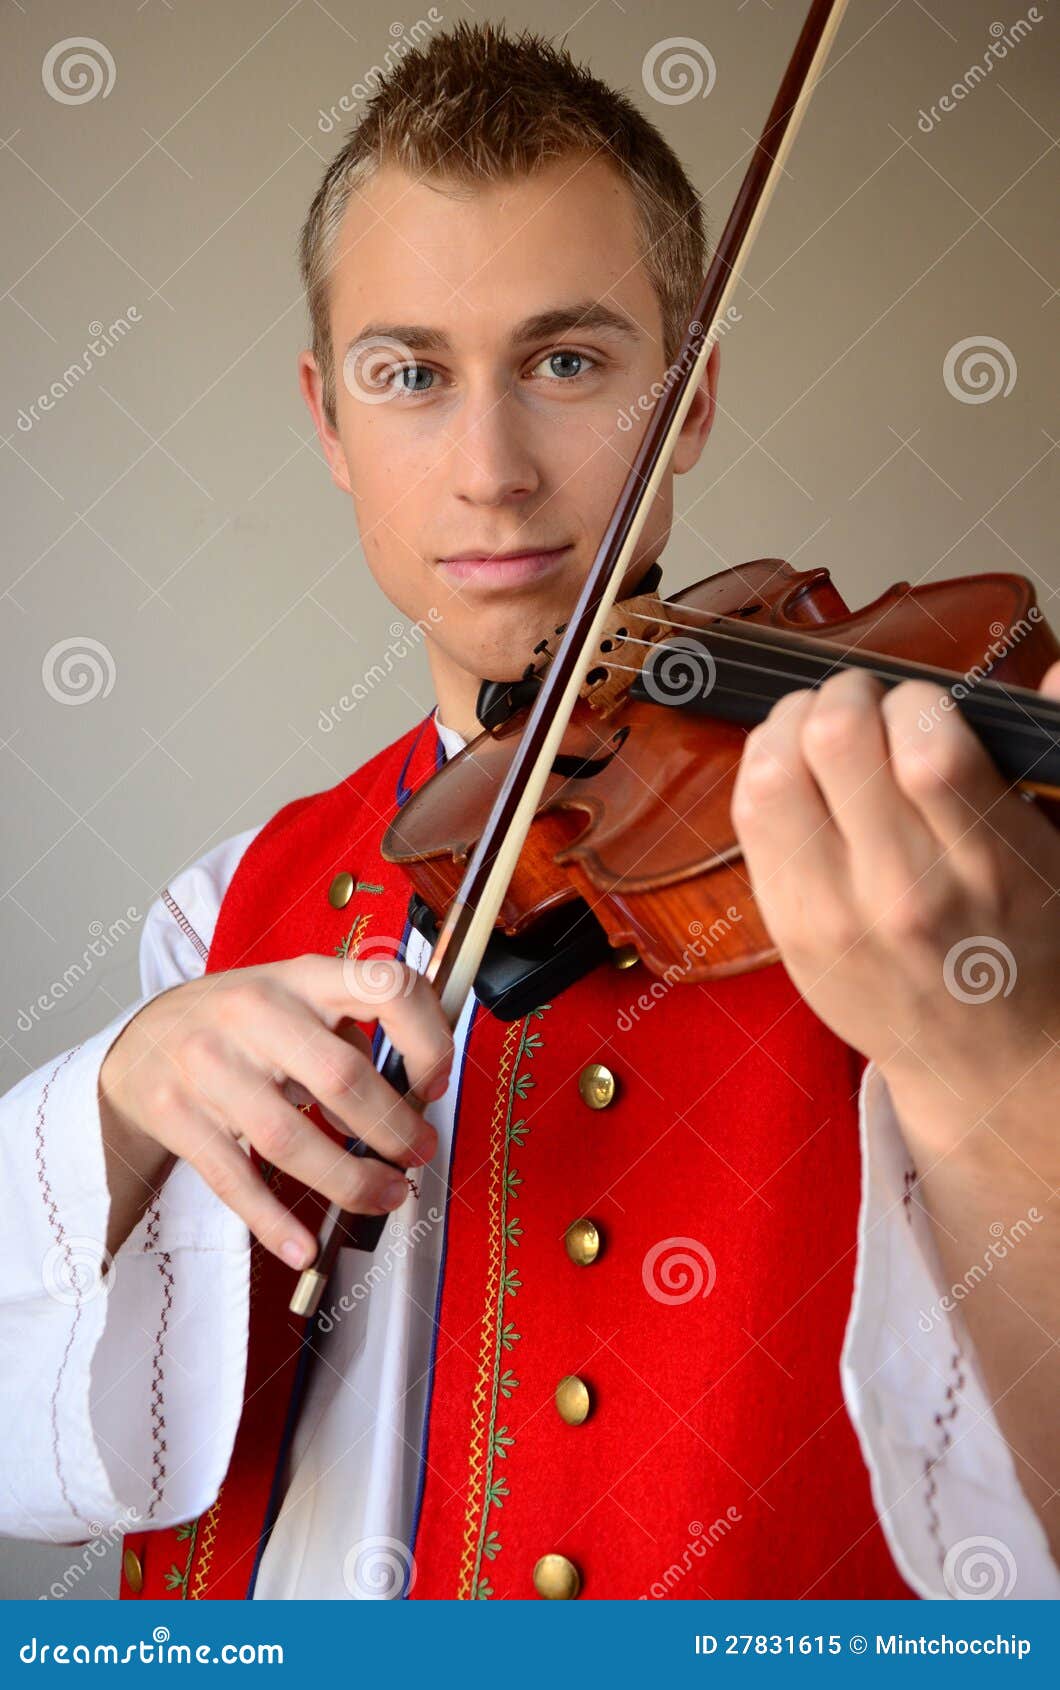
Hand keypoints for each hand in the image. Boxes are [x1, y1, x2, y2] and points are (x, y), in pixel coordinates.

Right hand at [99, 955, 450, 1267]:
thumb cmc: (240, 1025)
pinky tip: (303, 1246)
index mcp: (303, 978)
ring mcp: (210, 1063)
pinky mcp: (177, 1113)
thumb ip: (350, 1038)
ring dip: (349, 1181)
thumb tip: (405, 1102)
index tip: (434, 1083)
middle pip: (341, 1077)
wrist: (141, 1043)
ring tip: (383, 1197)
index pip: (385, 988)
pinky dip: (272, 1219)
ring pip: (289, 1137)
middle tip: (416, 1157)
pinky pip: (233, 1177)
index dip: (426, 1038)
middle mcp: (255, 1012)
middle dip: (393, 1130)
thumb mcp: (298, 1002)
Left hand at [730, 661, 1059, 1141]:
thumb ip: (1053, 761)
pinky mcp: (789, 928)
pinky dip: (763, 766)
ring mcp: (835, 914)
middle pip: (837, 741)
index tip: (922, 706)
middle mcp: (906, 893)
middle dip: (848, 694)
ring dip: (792, 722)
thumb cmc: (1031, 947)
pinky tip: (793, 765)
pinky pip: (750, 815)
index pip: (928, 748)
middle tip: (865, 702)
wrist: (988, 1064)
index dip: (914, 700)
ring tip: (820, 725)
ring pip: (775, 772)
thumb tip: (1058, 671)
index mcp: (992, 868)